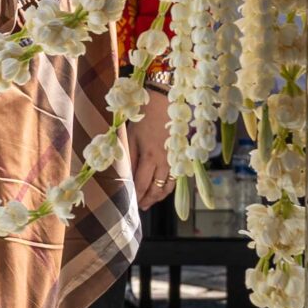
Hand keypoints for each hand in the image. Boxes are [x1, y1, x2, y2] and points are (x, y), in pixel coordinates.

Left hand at [131, 86, 173, 208]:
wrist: (164, 101)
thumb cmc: (143, 117)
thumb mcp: (130, 136)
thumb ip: (129, 157)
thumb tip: (125, 177)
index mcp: (150, 155)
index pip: (142, 183)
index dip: (136, 195)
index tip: (129, 203)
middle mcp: (165, 160)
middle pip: (156, 188)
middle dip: (147, 200)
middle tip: (139, 206)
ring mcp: (175, 159)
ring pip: (168, 185)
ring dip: (159, 196)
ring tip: (149, 202)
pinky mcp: (181, 155)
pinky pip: (177, 177)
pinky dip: (169, 186)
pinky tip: (162, 190)